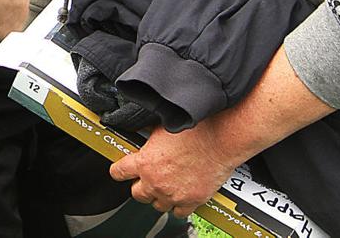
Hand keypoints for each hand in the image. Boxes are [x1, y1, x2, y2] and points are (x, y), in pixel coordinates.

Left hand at [108, 123, 235, 217]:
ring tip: (166, 185)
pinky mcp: (190, 201)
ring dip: (159, 196)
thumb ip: (148, 138)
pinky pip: (177, 213)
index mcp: (145, 162)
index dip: (119, 170)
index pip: (119, 172)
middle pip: (137, 194)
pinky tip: (180, 195)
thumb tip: (141, 135)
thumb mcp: (162, 128)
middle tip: (148, 177)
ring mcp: (172, 194)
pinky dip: (177, 205)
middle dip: (140, 185)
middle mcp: (155, 181)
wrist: (220, 139)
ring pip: (156, 205)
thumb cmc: (196, 129)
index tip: (121, 170)